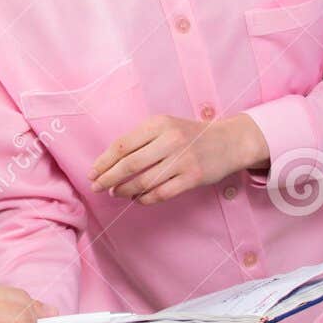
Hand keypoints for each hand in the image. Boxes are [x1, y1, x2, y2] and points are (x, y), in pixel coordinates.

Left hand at [88, 113, 268, 204]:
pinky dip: (145, 198)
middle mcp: (170, 140)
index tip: (92, 173)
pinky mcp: (193, 177)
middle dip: (108, 178)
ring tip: (116, 193)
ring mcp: (182, 159)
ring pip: (144, 181)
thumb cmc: (190, 135)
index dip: (104, 161)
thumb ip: (140, 140)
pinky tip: (137, 199)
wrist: (229, 141)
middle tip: (96, 187)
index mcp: (158, 124)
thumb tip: (109, 163)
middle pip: (129, 164)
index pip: (122, 145)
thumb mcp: (165, 127)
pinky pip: (161, 193)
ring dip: (125, 190)